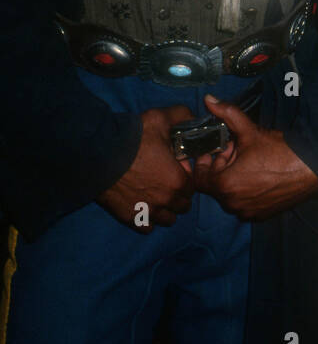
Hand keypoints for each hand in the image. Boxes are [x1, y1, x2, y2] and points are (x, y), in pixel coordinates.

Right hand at [98, 105, 195, 230]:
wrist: (98, 155)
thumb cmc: (132, 138)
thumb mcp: (160, 118)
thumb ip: (182, 116)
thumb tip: (194, 117)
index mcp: (178, 181)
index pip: (192, 187)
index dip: (185, 177)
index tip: (174, 168)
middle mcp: (167, 201)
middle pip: (182, 205)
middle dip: (178, 195)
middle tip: (165, 181)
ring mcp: (148, 212)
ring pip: (167, 219)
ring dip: (165, 210)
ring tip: (155, 196)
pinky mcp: (130, 218)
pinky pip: (147, 227)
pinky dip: (147, 219)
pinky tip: (142, 206)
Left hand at [191, 94, 317, 220]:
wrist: (312, 168)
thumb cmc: (280, 152)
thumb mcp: (250, 131)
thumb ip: (226, 114)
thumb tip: (208, 99)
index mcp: (225, 185)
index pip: (200, 179)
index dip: (205, 162)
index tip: (214, 150)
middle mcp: (233, 203)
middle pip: (215, 186)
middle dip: (221, 167)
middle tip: (234, 151)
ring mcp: (248, 211)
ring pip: (230, 195)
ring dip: (232, 179)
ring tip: (247, 162)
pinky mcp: (261, 214)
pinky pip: (244, 203)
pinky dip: (245, 190)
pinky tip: (258, 175)